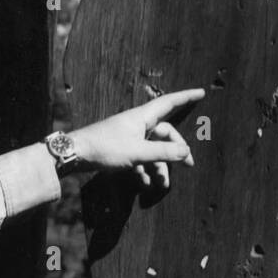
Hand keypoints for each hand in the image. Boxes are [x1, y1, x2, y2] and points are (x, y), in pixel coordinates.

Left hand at [68, 87, 204, 188]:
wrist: (75, 154)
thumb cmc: (106, 148)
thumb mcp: (138, 152)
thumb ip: (164, 152)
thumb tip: (186, 152)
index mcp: (142, 117)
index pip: (169, 103)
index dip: (186, 97)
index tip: (201, 92)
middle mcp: (137, 124)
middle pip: (165, 134)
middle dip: (177, 150)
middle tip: (189, 165)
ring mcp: (129, 137)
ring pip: (153, 149)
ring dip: (160, 167)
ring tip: (162, 185)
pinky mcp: (121, 148)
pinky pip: (140, 158)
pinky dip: (144, 170)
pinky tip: (144, 184)